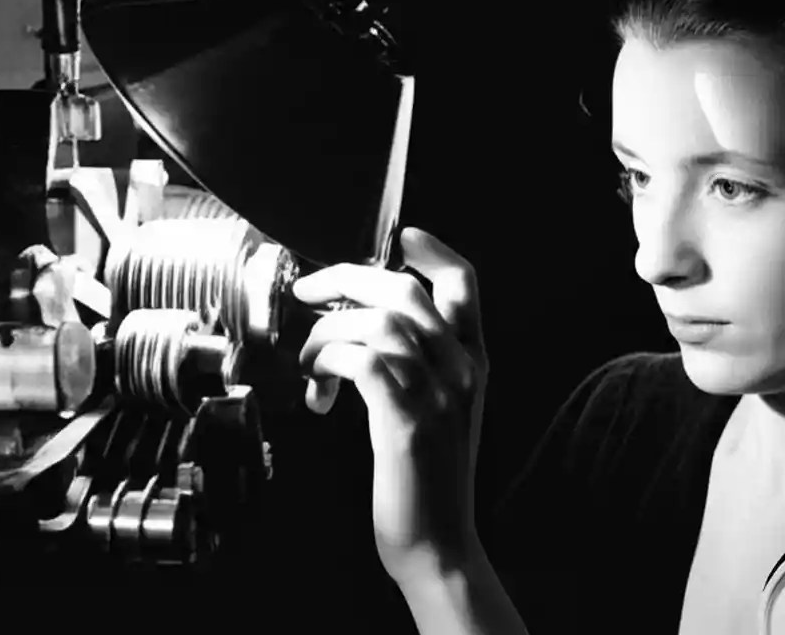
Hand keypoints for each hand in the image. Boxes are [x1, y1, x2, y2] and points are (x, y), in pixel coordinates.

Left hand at [292, 227, 488, 579]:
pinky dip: (327, 363)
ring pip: (376, 320)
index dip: (430, 249)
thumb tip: (368, 325)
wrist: (440, 546)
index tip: (398, 238)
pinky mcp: (406, 421)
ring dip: (325, 332)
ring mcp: (437, 394)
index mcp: (474, 363)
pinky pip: (360, 360)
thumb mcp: (439, 412)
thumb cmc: (427, 481)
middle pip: (405, 288)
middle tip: (310, 292)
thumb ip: (421, 366)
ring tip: (312, 366)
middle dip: (347, 278)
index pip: (463, 282)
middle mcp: (462, 370)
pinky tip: (319, 393)